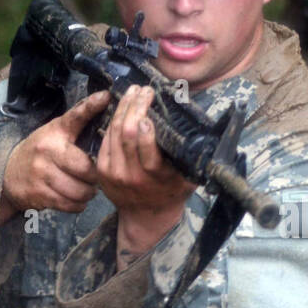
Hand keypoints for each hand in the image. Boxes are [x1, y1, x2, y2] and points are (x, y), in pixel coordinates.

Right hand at [0, 90, 108, 221]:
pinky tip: (76, 197)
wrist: (7, 174)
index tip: (106, 96)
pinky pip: (71, 205)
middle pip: (86, 169)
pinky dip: (78, 204)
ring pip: (80, 191)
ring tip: (86, 188)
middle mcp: (47, 152)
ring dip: (88, 193)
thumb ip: (80, 118)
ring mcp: (42, 175)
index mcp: (54, 132)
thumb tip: (106, 97)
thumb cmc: (41, 150)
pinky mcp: (39, 195)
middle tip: (94, 176)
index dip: (91, 107)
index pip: (75, 117)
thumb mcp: (56, 130)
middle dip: (95, 176)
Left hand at [96, 85, 195, 260]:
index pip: (147, 148)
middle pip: (127, 134)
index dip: (146, 124)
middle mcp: (133, 175)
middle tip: (143, 90)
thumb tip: (206, 131)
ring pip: (113, 133)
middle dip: (134, 106)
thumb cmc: (173, 192)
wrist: (147, 217)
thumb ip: (193, 158)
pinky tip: (121, 107)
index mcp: (156, 177)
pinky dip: (112, 120)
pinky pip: (105, 139)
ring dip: (122, 108)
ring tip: (132, 92)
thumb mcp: (188, 178)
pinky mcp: (102, 170)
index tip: (151, 105)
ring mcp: (114, 173)